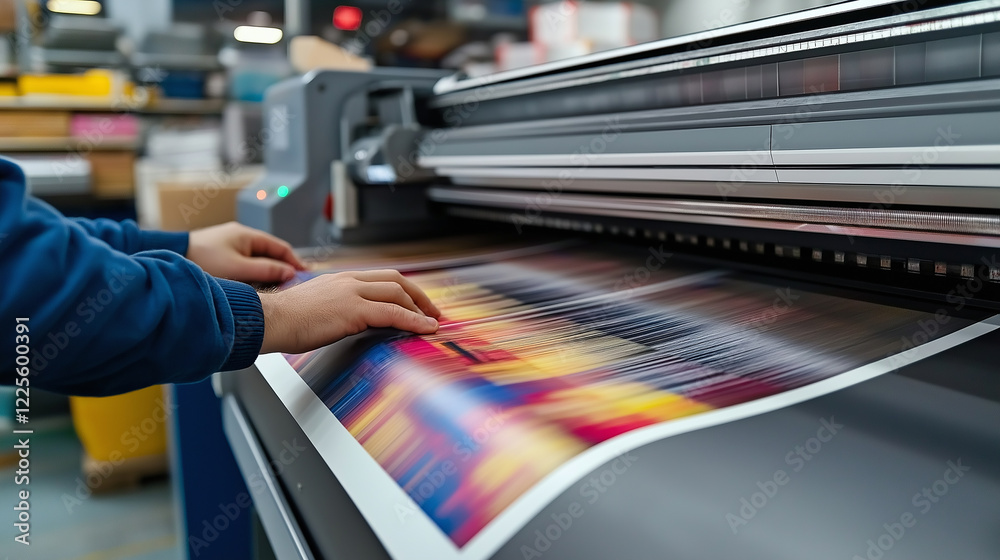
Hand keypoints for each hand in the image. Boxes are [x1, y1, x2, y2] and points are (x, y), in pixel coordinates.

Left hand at [187, 222, 305, 282]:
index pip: (279, 247)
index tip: (306, 274)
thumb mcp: (239, 269)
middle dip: (282, 269)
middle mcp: (238, 237)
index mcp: (246, 235)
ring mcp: (228, 246)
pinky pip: (244, 265)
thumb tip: (289, 273)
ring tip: (277, 289)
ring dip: (267, 273)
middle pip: (269, 254)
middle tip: (294, 284)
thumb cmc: (201, 262)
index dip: (295, 261)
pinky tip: (256, 287)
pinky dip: (253, 275)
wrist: (169, 262)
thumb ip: (267, 270)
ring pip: (256, 261)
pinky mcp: (219, 257)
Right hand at [259, 269, 441, 353]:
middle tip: (431, 311)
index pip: (379, 278)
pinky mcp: (353, 309)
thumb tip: (348, 323)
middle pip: (395, 280)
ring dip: (419, 308)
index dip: (402, 288)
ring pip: (397, 293)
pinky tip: (424, 328)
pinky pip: (392, 312)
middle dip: (418, 295)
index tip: (414, 302)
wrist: (269, 320)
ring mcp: (352, 292)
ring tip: (432, 322)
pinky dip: (413, 320)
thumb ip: (334, 310)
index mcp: (339, 279)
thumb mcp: (314, 308)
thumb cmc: (283, 320)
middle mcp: (348, 280)